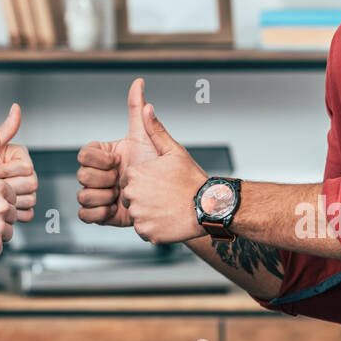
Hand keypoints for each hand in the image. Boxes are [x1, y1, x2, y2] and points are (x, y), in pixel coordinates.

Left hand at [0, 103, 37, 221]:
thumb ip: (3, 131)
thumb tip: (15, 109)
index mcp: (19, 158)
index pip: (27, 167)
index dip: (6, 172)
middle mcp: (26, 174)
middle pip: (32, 183)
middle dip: (7, 187)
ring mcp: (27, 192)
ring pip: (31, 199)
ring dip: (9, 201)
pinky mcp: (24, 209)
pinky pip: (28, 213)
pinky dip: (13, 214)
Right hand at [75, 77, 156, 225]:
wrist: (171, 199)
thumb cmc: (159, 167)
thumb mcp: (147, 138)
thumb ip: (138, 110)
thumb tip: (138, 82)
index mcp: (105, 155)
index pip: (84, 153)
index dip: (99, 159)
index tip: (118, 161)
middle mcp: (99, 174)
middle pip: (81, 175)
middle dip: (103, 179)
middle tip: (121, 180)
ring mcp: (99, 194)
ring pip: (82, 196)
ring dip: (102, 197)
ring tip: (120, 196)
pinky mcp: (101, 215)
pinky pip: (85, 215)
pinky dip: (98, 213)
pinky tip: (115, 209)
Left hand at [120, 102, 207, 244]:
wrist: (210, 207)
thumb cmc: (192, 180)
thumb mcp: (174, 151)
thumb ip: (156, 130)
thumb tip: (147, 108)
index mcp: (135, 174)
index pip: (131, 179)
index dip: (146, 180)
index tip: (162, 182)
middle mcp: (132, 194)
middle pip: (131, 196)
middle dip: (144, 196)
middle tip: (165, 196)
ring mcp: (139, 215)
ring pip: (137, 213)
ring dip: (149, 212)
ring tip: (168, 207)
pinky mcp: (146, 232)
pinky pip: (144, 229)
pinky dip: (154, 227)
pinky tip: (168, 219)